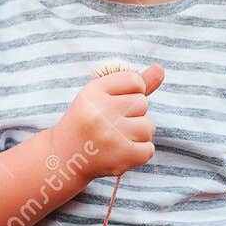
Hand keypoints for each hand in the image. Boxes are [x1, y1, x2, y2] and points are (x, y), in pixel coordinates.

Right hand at [52, 63, 164, 178]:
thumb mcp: (100, 96)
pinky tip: (120, 152)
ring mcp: (111, 136)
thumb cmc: (87, 121)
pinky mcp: (121, 157)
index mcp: (93, 92)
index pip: (135, 80)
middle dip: (133, 113)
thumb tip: (160, 69)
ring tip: (116, 138)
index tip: (115, 102)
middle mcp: (100, 113)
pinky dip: (138, 152)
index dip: (131, 91)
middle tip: (110, 124)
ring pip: (148, 127)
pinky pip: (149, 149)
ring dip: (137, 134)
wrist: (65, 157)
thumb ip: (131, 83)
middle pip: (142, 103)